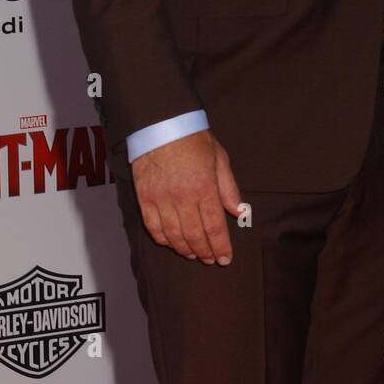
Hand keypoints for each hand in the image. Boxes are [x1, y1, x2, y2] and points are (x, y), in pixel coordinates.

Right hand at [131, 129, 241, 263]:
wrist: (161, 124)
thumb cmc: (193, 139)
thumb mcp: (219, 158)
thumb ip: (229, 188)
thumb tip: (239, 211)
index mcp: (204, 187)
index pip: (214, 226)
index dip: (221, 246)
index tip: (225, 258)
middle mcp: (182, 197)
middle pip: (195, 235)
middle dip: (205, 252)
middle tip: (212, 260)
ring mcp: (161, 199)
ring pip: (174, 236)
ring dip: (185, 249)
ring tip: (194, 254)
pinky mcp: (144, 198)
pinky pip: (153, 227)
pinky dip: (163, 240)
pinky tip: (172, 243)